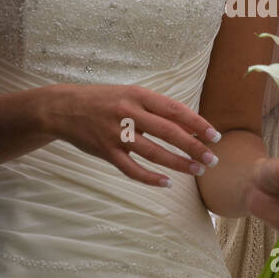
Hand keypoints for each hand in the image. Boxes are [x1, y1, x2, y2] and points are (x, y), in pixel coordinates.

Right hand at [41, 83, 221, 187]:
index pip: (175, 110)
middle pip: (169, 133)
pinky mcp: (106, 151)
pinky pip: (132, 169)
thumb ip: (155, 107)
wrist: (63, 108)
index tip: (214, 136)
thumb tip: (188, 123)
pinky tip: (167, 183)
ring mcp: (116, 134)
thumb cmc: (103, 100)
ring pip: (154, 153)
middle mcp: (129, 113)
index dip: (197, 124)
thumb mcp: (129, 94)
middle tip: (212, 158)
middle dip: (194, 147)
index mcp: (138, 95)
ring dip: (178, 163)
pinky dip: (151, 178)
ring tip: (197, 170)